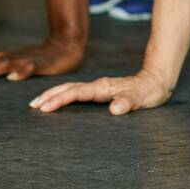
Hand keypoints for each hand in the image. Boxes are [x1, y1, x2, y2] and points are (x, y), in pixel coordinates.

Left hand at [0, 36, 84, 82]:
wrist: (67, 46)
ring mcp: (29, 59)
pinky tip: (12, 77)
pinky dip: (21, 72)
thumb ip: (3, 61)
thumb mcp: (19, 58)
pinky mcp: (42, 64)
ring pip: (9, 64)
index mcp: (11, 56)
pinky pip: (30, 68)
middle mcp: (16, 56)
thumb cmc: (41, 56)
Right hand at [29, 68, 171, 115]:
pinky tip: (58, 101)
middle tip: (33, 106)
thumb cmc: (149, 91)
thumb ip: (128, 102)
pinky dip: (63, 96)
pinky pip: (76, 92)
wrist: (157, 79)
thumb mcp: (142, 99)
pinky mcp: (100, 91)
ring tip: (38, 103)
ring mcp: (98, 88)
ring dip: (54, 95)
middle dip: (50, 95)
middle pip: (68, 88)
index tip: (46, 107)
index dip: (61, 100)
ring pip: (70, 89)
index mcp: (103, 88)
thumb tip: (115, 109)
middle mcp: (98, 86)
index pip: (77, 93)